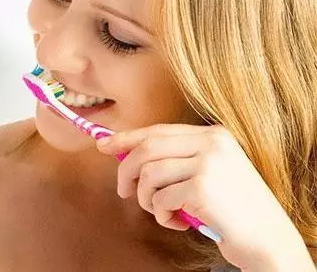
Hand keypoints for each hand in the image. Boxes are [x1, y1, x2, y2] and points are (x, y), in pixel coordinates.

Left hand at [96, 124, 313, 270]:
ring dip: (146, 199)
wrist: (267, 238)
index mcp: (214, 135)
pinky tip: (178, 223)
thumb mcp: (208, 173)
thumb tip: (124, 152)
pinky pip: (160, 199)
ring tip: (161, 212)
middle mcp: (212, 144)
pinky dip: (162, 216)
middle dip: (126, 170)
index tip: (103, 144)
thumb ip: (175, 160)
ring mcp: (208, 164)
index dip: (126, 138)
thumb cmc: (231, 209)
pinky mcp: (202, 189)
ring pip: (148, 174)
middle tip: (123, 191)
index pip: (158, 130)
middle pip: (147, 148)